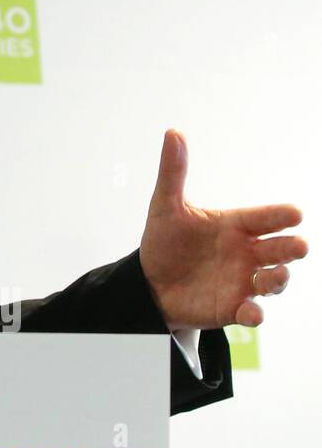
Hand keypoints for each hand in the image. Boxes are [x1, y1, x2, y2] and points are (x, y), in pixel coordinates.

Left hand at [139, 129, 306, 329]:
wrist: (149, 282)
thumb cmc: (166, 241)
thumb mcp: (166, 206)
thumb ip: (173, 172)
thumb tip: (173, 132)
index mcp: (236, 226)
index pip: (264, 218)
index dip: (280, 216)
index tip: (295, 213)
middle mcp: (247, 253)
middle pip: (279, 249)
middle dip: (290, 248)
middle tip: (298, 246)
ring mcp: (244, 281)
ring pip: (273, 281)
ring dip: (279, 280)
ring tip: (275, 276)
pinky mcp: (233, 307)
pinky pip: (251, 313)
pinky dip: (255, 314)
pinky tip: (252, 313)